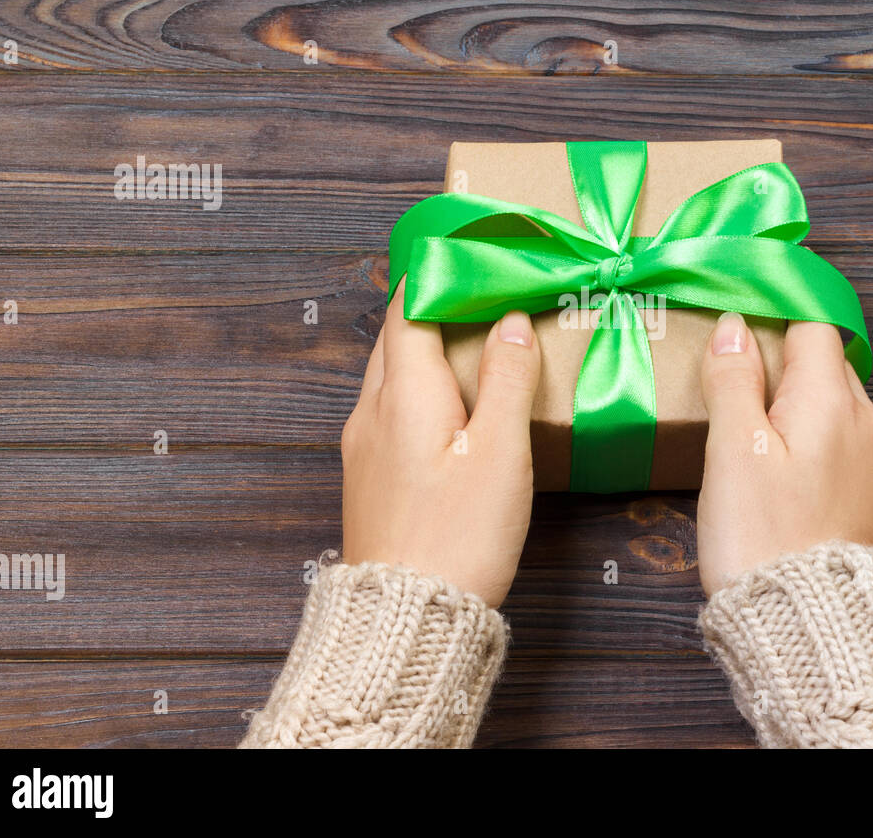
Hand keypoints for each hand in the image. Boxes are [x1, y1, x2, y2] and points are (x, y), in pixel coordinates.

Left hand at [339, 277, 541, 606]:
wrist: (407, 620)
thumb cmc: (460, 534)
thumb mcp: (500, 452)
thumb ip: (507, 379)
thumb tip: (511, 321)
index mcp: (403, 394)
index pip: (409, 310)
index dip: (435, 276)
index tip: (466, 253)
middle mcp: (370, 412)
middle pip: (396, 341)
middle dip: (434, 311)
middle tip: (481, 296)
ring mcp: (362, 448)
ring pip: (391, 379)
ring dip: (426, 354)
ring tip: (473, 348)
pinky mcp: (367, 480)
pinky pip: (390, 414)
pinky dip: (420, 394)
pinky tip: (451, 413)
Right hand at [696, 313, 872, 596]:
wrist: (812, 628)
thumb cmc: (764, 538)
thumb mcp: (733, 450)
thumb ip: (733, 381)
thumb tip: (734, 327)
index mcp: (834, 401)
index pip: (811, 326)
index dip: (771, 320)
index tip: (734, 331)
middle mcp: (868, 423)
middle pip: (825, 364)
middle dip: (781, 364)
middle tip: (729, 387)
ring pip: (833, 405)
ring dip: (793, 405)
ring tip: (746, 435)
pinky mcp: (871, 497)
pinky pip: (840, 443)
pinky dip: (808, 440)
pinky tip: (774, 469)